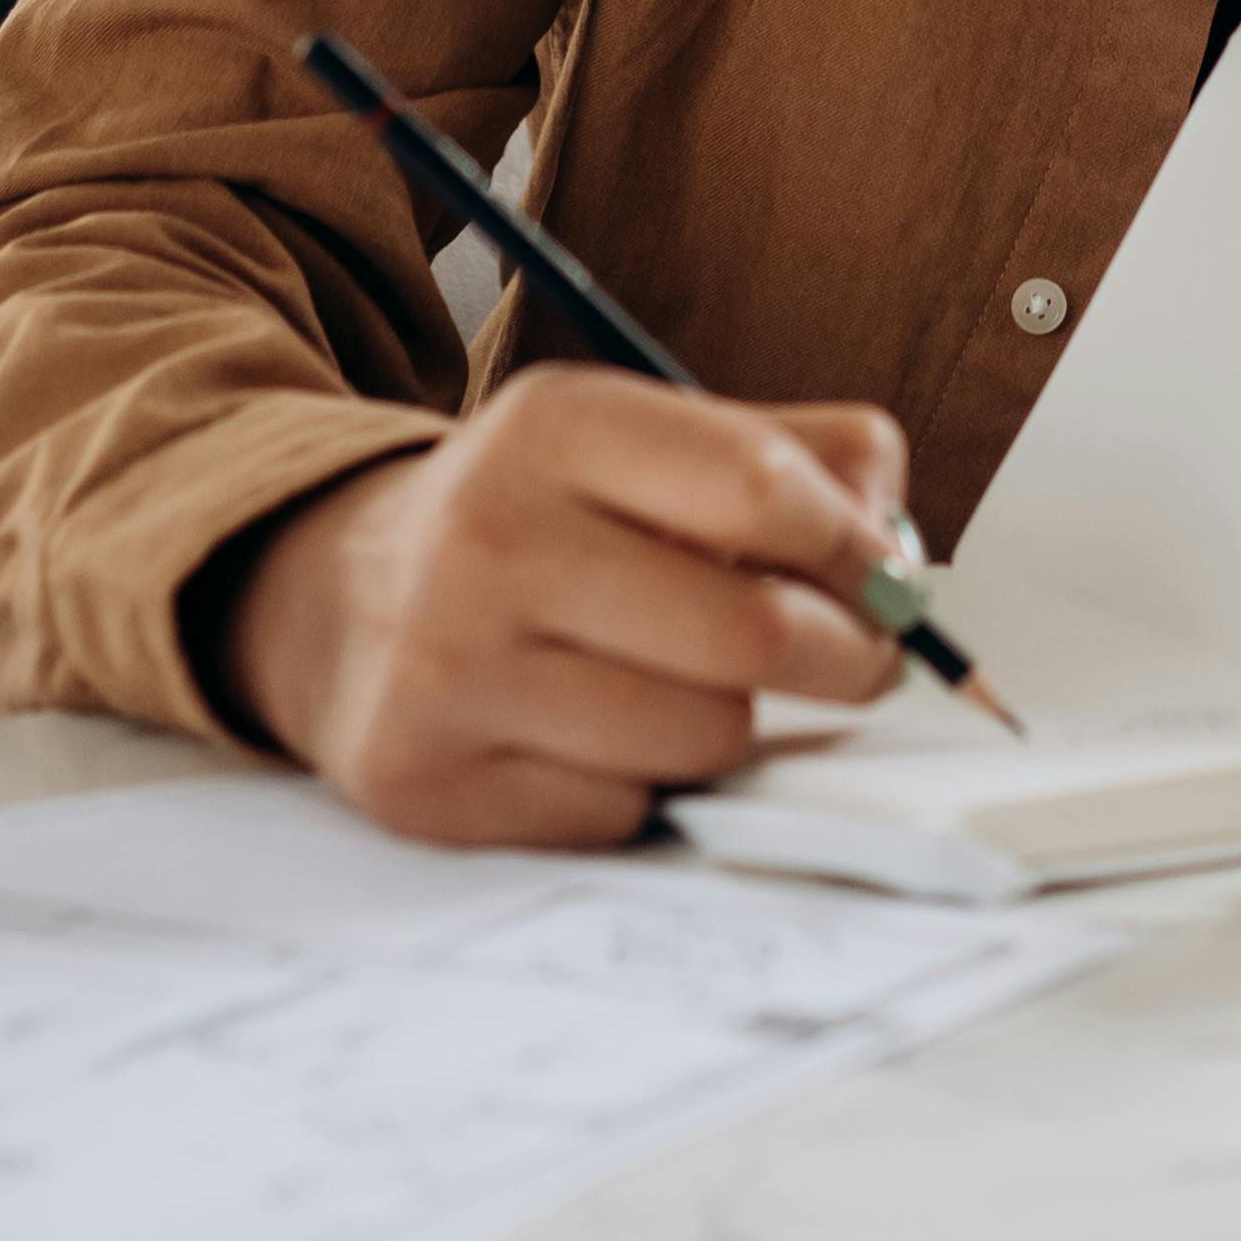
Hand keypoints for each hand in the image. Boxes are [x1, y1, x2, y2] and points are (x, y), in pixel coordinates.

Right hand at [218, 368, 911, 850]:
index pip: (762, 489)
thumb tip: (901, 561)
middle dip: (842, 658)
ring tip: (680, 684)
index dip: (860, 549)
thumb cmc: (543, 521)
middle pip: (750, 633)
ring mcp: (450, 669)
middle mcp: (489, 539)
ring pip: (703, 737)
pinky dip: (639, 788)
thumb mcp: (650, 440)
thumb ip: (806, 462)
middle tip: (856, 661)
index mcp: (555, 426)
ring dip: (729, 726)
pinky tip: (590, 735)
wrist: (340, 601)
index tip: (892, 581)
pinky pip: (624, 814)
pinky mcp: (431, 784)